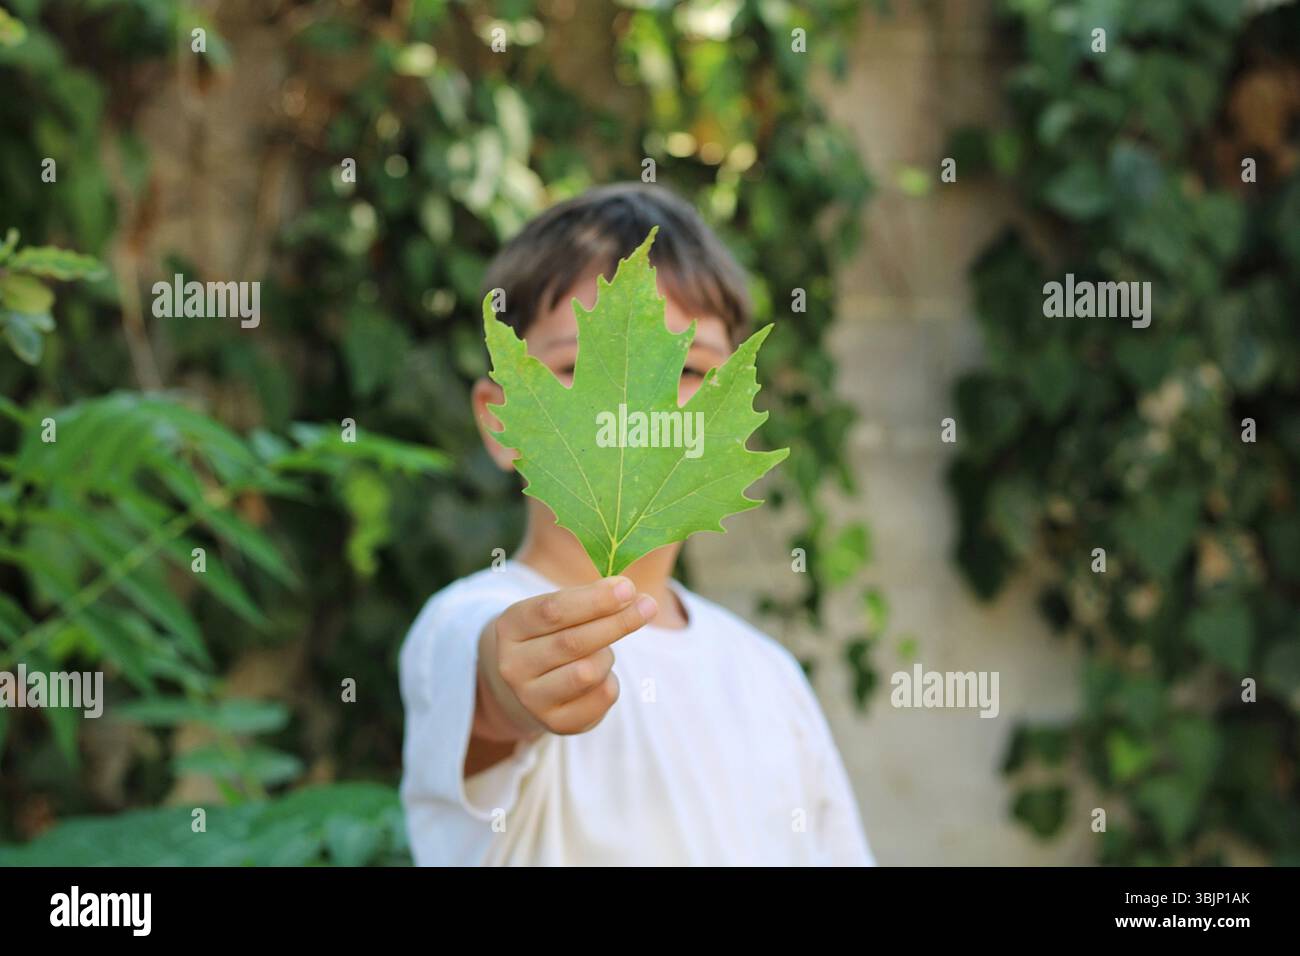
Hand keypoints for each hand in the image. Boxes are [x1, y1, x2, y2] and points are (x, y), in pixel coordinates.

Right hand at [474, 576, 657, 738]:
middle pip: (573, 642)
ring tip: (603, 650)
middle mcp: (513, 667)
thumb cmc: (551, 635)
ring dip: (608, 655)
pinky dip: (611, 679)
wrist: (526, 685)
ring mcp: (532, 699)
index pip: (553, 611)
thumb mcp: (556, 611)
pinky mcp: (557, 724)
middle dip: (617, 622)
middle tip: (648, 605)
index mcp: (510, 628)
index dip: (594, 599)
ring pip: (589, 672)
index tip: (628, 587)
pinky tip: (600, 675)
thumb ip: (587, 599)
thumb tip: (628, 591)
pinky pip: (603, 696)